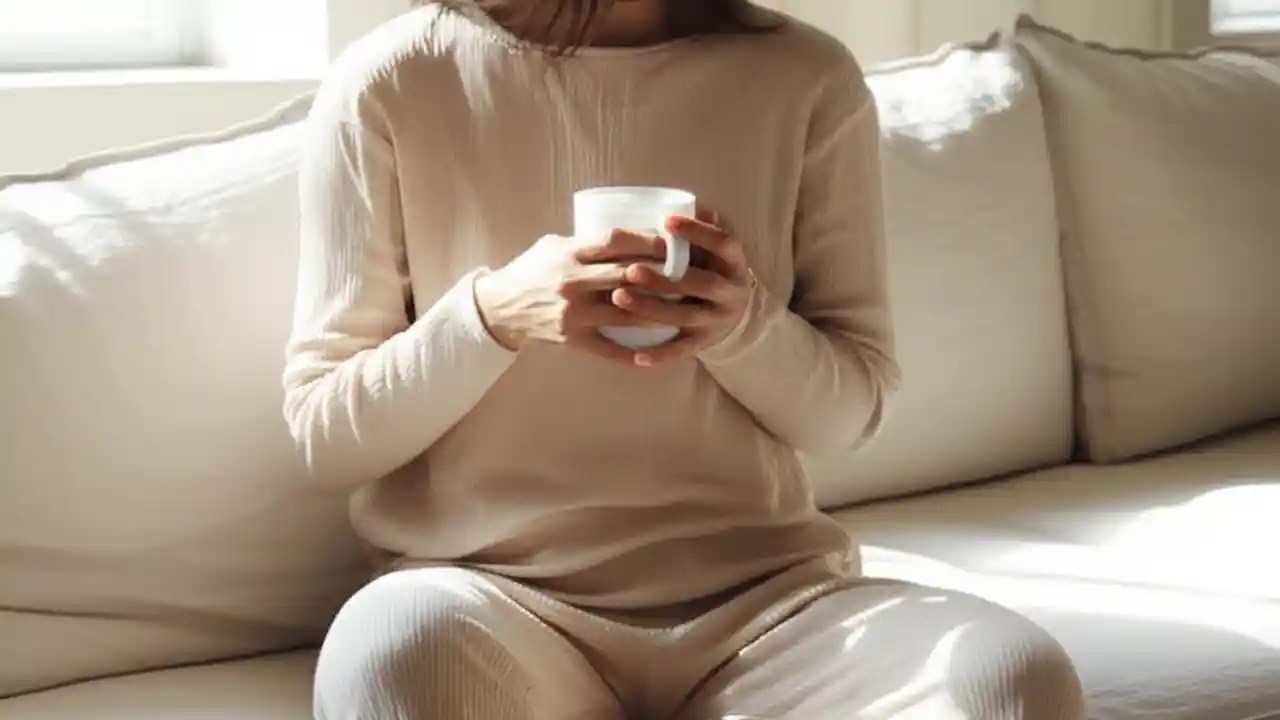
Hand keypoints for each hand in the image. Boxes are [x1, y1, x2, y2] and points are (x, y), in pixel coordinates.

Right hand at [474, 230, 667, 362]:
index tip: (672, 240)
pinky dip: (637, 350)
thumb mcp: (553, 246)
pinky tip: (661, 347)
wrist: (499, 309)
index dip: (647, 240)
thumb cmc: (530, 272)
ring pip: (627, 311)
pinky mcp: (574, 339)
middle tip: (689, 272)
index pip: (615, 241)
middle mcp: (572, 282)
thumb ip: (586, 242)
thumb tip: (631, 233)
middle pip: (627, 275)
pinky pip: (612, 348)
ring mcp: (574, 313)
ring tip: (684, 307)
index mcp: (569, 254)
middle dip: (662, 274)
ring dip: (659, 310)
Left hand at [611, 209, 752, 366]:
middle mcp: (730, 293)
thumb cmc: (715, 268)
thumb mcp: (717, 247)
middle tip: (631, 269)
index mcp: (736, 264)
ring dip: (651, 308)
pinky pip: (680, 350)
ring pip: (684, 317)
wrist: (735, 312)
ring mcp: (717, 320)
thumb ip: (705, 227)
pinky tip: (636, 357)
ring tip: (619, 297)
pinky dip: (659, 355)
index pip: (723, 243)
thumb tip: (695, 205)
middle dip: (666, 278)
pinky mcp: (703, 342)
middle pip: (701, 284)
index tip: (667, 222)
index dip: (698, 232)